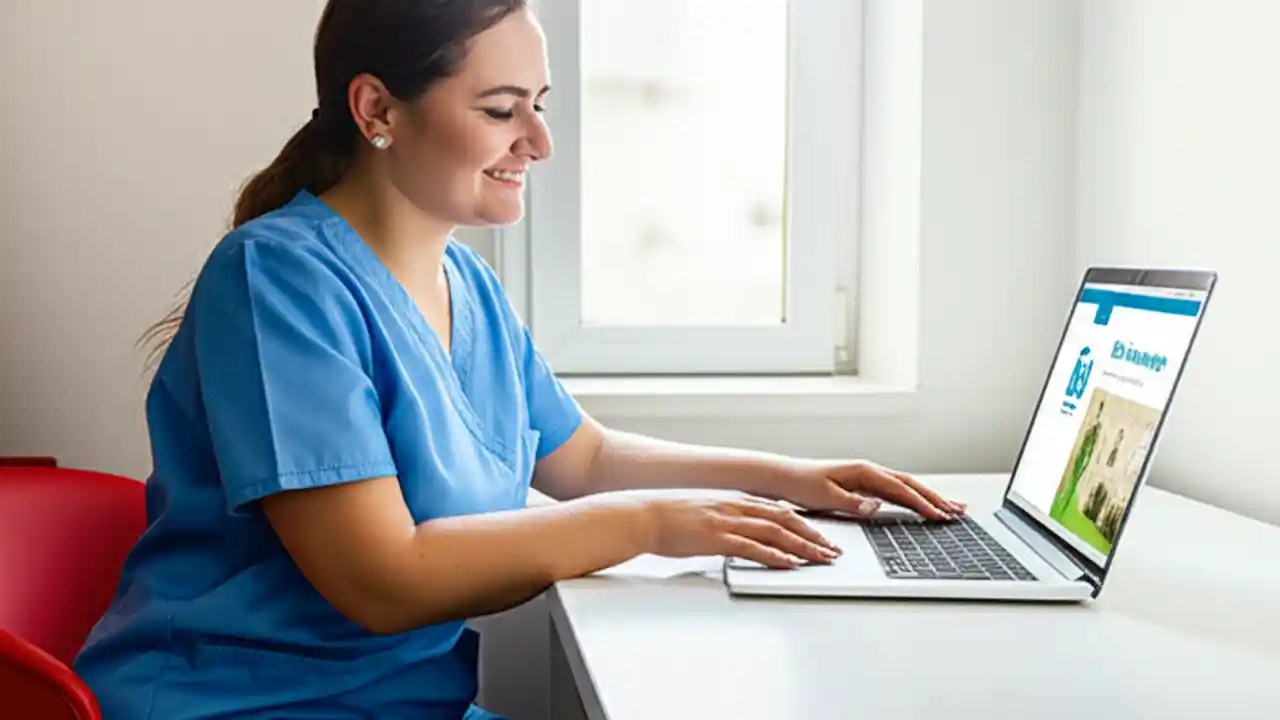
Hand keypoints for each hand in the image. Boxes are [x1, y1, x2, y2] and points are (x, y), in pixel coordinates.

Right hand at [638, 494, 841, 568]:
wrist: (643, 515)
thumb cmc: (668, 517)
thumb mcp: (705, 512)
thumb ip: (727, 519)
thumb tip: (742, 533)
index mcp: (734, 499)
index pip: (779, 510)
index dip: (804, 523)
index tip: (821, 535)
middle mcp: (736, 506)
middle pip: (785, 519)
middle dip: (813, 535)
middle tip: (832, 550)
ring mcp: (727, 521)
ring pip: (776, 532)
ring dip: (803, 547)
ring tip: (821, 559)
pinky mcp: (717, 538)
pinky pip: (753, 548)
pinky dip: (775, 556)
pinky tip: (790, 565)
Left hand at [775, 459, 966, 521]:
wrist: (787, 476)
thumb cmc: (803, 485)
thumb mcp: (825, 496)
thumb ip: (851, 502)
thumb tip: (876, 506)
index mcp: (864, 472)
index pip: (901, 489)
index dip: (923, 502)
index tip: (940, 514)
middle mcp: (870, 471)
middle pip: (911, 485)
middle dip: (935, 498)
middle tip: (958, 511)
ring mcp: (869, 477)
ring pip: (906, 487)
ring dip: (929, 497)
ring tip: (952, 508)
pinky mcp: (866, 485)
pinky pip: (896, 492)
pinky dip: (913, 499)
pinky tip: (924, 506)